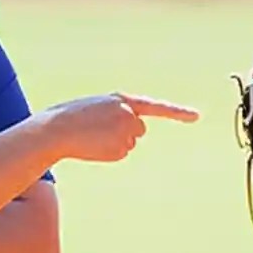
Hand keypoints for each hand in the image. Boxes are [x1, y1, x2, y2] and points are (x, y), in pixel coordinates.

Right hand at [46, 92, 199, 161]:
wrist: (55, 129)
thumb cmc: (70, 116)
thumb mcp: (96, 104)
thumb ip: (117, 111)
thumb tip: (132, 128)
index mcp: (122, 99)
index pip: (155, 107)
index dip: (178, 112)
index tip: (197, 116)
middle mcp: (129, 115)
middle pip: (138, 129)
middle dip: (124, 131)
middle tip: (98, 129)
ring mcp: (125, 133)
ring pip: (129, 143)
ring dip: (114, 143)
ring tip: (92, 136)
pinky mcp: (120, 150)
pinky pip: (121, 154)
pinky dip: (108, 153)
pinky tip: (93, 146)